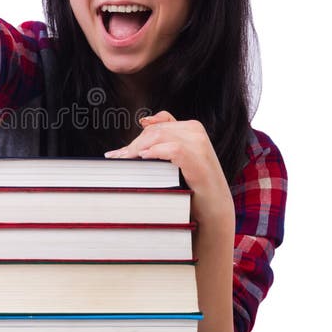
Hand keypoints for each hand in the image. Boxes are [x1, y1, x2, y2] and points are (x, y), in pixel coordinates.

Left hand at [105, 110, 233, 223]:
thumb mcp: (178, 160)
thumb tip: (140, 130)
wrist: (214, 207)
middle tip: (116, 159)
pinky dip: (155, 152)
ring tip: (124, 160)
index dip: (137, 135)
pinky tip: (143, 159)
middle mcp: (195, 131)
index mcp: (191, 128)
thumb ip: (165, 143)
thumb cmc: (194, 186)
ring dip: (137, 148)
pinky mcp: (198, 157)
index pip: (158, 124)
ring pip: (160, 136)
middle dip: (133, 145)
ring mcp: (199, 143)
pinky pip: (172, 148)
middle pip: (155, 131)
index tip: (119, 151)